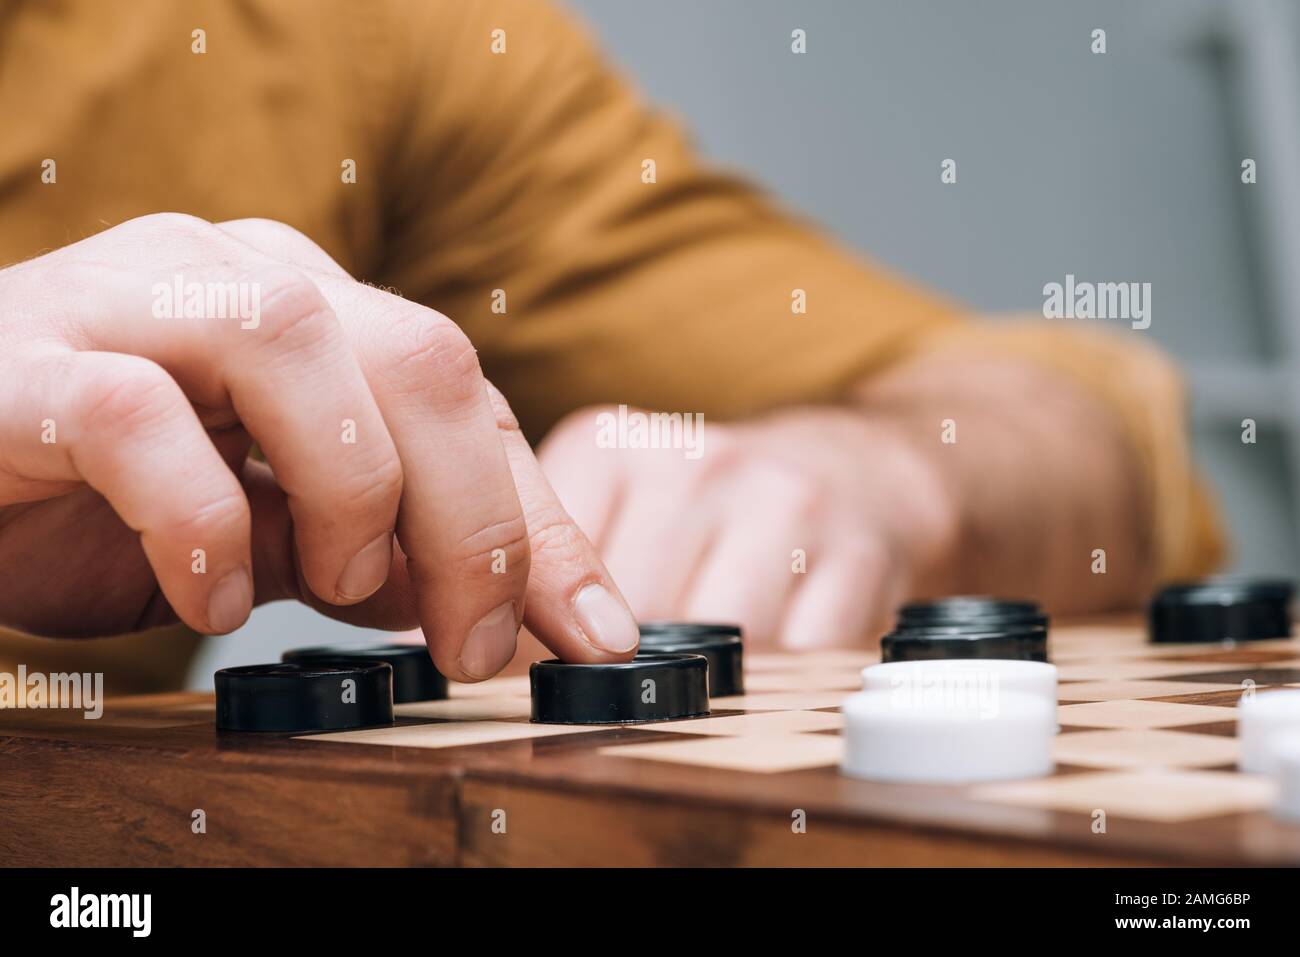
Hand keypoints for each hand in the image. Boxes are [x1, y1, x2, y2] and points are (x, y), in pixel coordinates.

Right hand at [0, 214, 639, 679]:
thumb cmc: (97, 496)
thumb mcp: (269, 537)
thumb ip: (373, 552)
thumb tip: (496, 608)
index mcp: (316, 311)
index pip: (468, 400)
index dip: (541, 521)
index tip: (593, 631)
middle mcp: (240, 277)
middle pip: (421, 359)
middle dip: (476, 519)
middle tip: (474, 644)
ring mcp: (134, 301)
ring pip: (295, 347)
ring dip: (349, 491)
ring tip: (330, 586)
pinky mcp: (31, 361)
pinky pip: (136, 416)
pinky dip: (196, 519)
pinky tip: (206, 597)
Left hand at [539, 405, 957, 647]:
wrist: (855, 470)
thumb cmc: (709, 509)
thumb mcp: (613, 504)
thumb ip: (541, 564)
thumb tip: (471, 653)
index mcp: (610, 444)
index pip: (545, 566)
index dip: (544, 633)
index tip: (552, 660)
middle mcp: (694, 459)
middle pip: (630, 616)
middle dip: (631, 661)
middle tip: (643, 661)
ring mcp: (780, 498)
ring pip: (713, 642)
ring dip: (711, 672)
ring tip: (712, 648)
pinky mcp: (854, 547)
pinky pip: (795, 655)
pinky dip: (781, 676)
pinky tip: (776, 644)